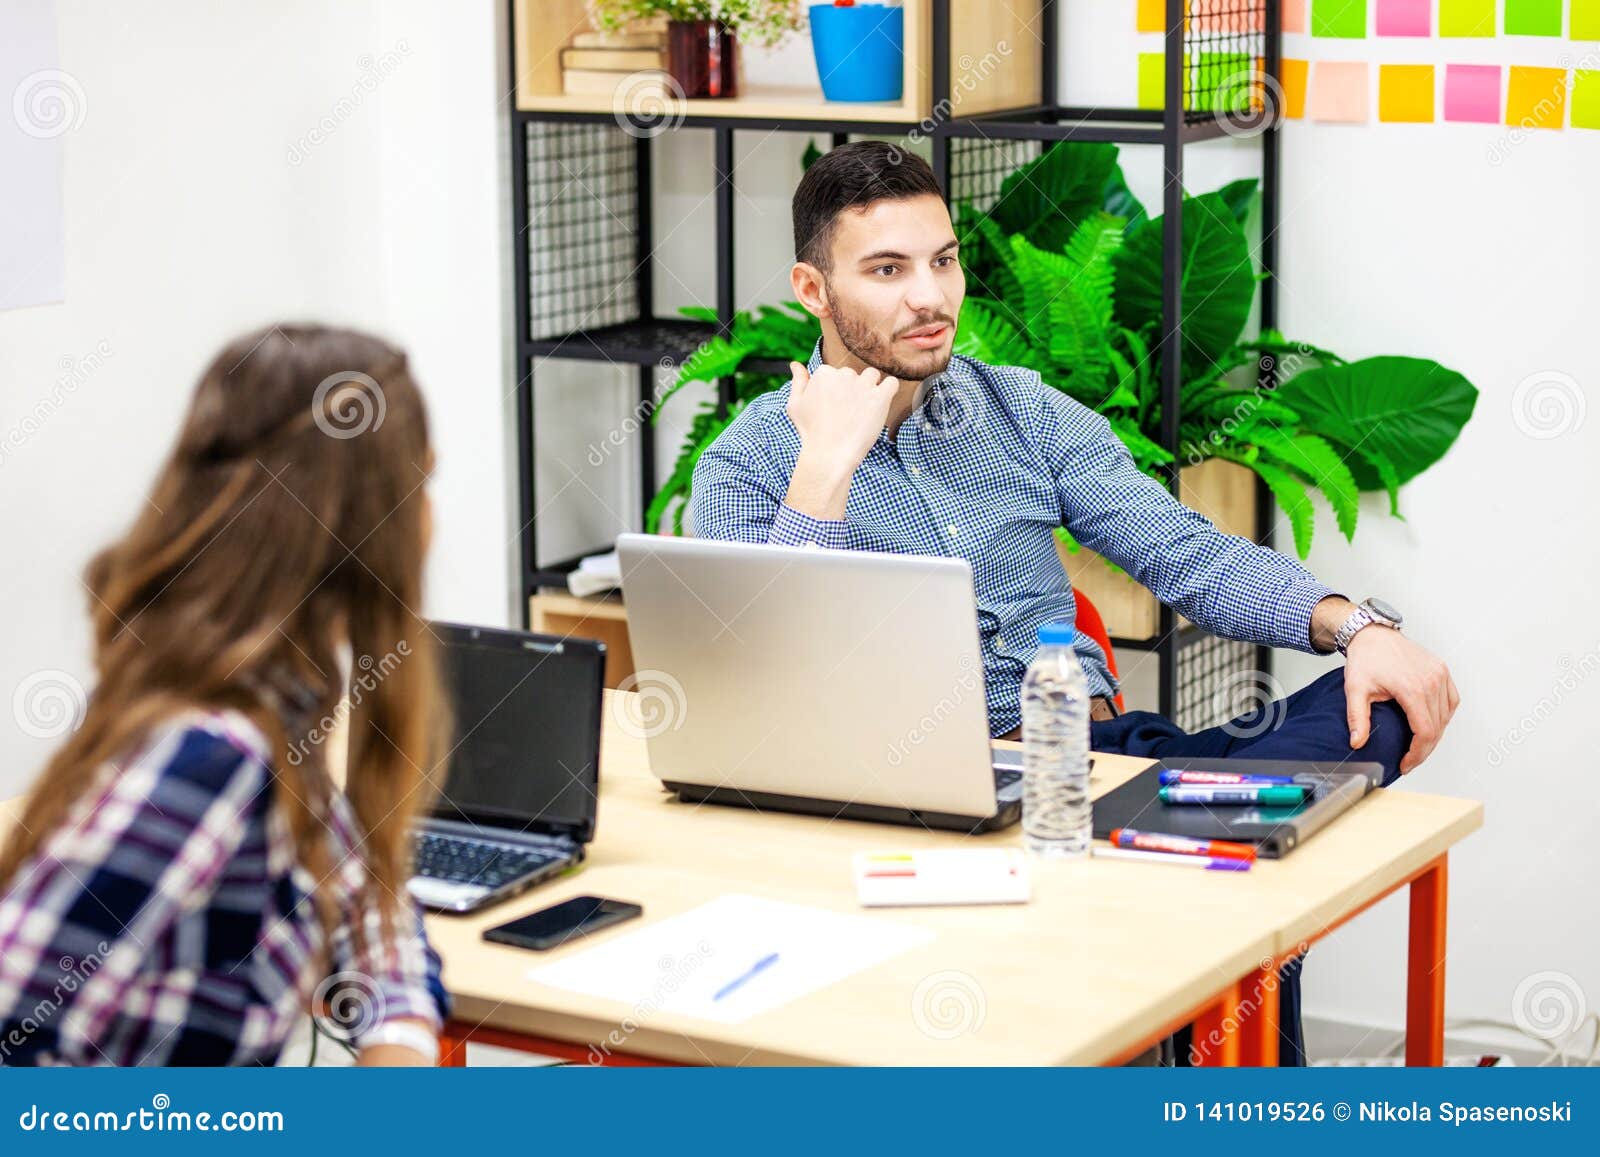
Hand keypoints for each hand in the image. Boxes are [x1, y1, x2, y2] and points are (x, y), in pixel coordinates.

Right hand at [781, 361, 896, 520]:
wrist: (829, 455)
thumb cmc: (810, 433)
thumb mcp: (795, 405)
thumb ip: (798, 382)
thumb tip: (794, 364)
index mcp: (824, 373)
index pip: (836, 373)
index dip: (836, 391)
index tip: (834, 408)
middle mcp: (843, 374)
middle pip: (854, 374)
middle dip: (852, 390)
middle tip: (847, 414)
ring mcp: (863, 385)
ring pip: (872, 375)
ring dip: (870, 388)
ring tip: (863, 410)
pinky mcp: (880, 397)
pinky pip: (892, 383)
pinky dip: (889, 390)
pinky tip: (880, 404)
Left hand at [1344, 627, 1459, 773]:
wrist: (1372, 634)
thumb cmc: (1365, 659)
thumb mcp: (1355, 689)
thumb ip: (1357, 718)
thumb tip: (1357, 743)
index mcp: (1413, 688)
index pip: (1425, 732)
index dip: (1417, 754)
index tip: (1405, 764)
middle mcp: (1432, 681)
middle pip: (1437, 727)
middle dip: (1424, 749)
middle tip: (1409, 760)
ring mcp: (1440, 674)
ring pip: (1446, 716)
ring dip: (1435, 734)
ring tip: (1418, 746)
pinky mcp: (1442, 670)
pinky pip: (1451, 701)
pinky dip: (1444, 716)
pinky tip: (1431, 724)